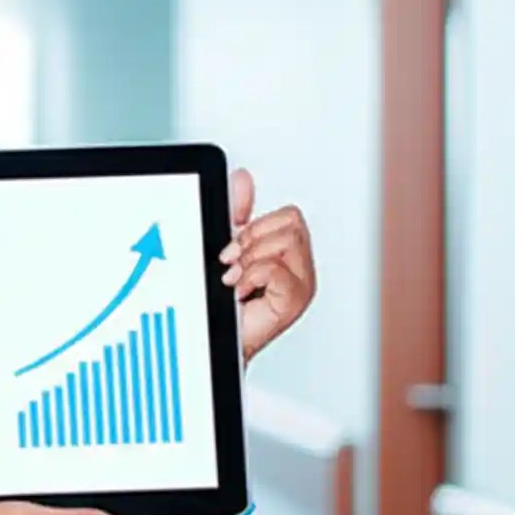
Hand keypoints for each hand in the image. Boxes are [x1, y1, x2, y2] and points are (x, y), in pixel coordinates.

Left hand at [219, 168, 317, 361]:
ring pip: (285, 242)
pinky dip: (250, 276)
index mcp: (291, 252)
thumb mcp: (228, 247)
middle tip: (233, 263)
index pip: (289, 216)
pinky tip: (239, 291)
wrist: (213, 337)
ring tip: (236, 279)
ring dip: (250, 258)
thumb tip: (243, 177)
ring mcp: (301, 285)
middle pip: (291, 224)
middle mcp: (301, 267)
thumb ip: (238, 212)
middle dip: (253, 239)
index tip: (234, 249)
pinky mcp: (293, 301)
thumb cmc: (222, 298)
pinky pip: (275, 269)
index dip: (256, 227)